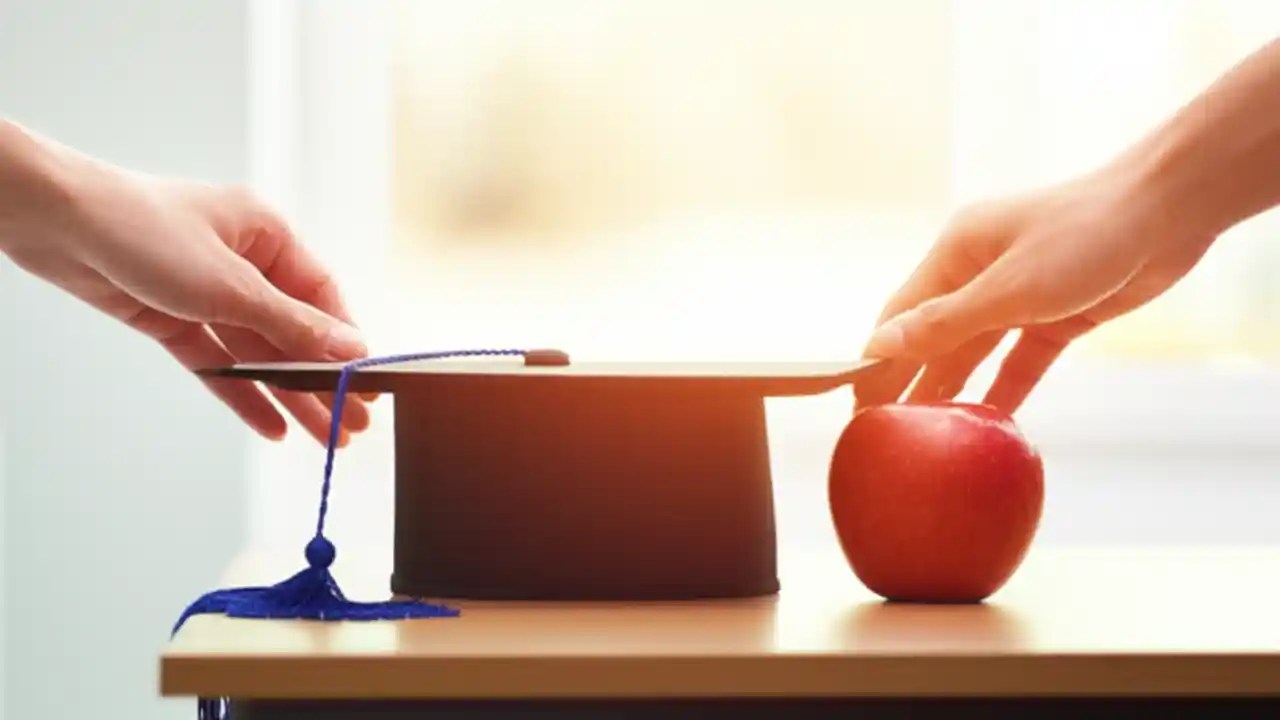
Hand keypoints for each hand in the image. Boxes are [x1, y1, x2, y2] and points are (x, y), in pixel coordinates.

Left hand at [1, 127, 372, 445]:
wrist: (54, 223)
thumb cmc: (142, 230)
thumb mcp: (230, 285)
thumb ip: (292, 324)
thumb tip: (350, 348)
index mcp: (267, 233)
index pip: (322, 295)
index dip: (345, 342)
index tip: (366, 382)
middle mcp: (243, 260)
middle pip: (293, 330)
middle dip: (322, 379)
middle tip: (353, 423)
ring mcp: (206, 290)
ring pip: (258, 351)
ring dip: (289, 394)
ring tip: (324, 435)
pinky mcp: (172, 316)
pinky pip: (219, 360)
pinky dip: (243, 391)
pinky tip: (272, 424)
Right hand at [855, 167, 1217, 413]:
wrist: (1170, 211)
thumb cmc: (1085, 236)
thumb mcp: (1009, 287)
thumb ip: (945, 322)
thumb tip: (880, 346)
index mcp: (956, 253)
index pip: (901, 316)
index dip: (876, 360)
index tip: (855, 404)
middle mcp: (980, 273)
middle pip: (933, 337)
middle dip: (907, 381)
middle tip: (881, 431)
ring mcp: (1019, 295)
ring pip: (974, 351)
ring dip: (950, 389)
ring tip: (922, 435)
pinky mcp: (1057, 315)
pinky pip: (1019, 360)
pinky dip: (1004, 387)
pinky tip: (986, 419)